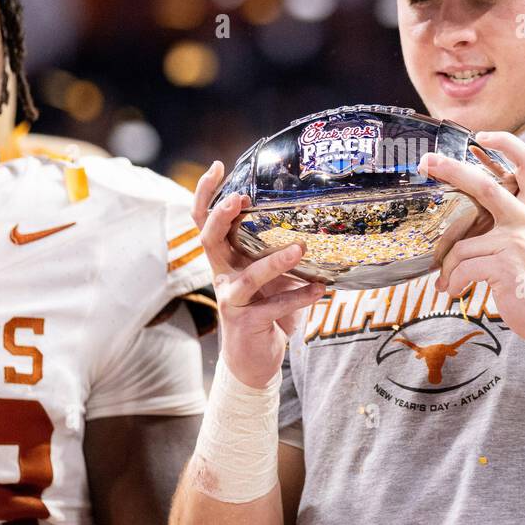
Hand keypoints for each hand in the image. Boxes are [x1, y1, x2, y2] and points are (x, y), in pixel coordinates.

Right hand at [192, 161, 325, 387]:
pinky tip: (320, 290)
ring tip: (300, 249)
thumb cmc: (264, 307)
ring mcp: (231, 300)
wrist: (253, 358)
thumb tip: (310, 215)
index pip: (204, 220)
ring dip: (274, 262)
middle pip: (209, 240)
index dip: (205, 193)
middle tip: (240, 198)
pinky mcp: (246, 323)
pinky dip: (298, 297)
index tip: (218, 166)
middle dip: (221, 216)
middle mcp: (222, 275)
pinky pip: (273, 307)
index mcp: (225, 257)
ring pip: (246, 277)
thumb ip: (276, 248)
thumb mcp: (268, 273)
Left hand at [418, 132, 524, 352]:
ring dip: (448, 265)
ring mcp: (518, 241)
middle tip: (426, 162)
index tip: (480, 134)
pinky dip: (454, 282)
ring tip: (447, 281)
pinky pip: (464, 267)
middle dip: (451, 169)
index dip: (506, 142)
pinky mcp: (506, 265)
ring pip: (464, 242)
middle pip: (486, 184)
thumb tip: (467, 207)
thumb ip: (507, 219)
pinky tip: (455, 291)